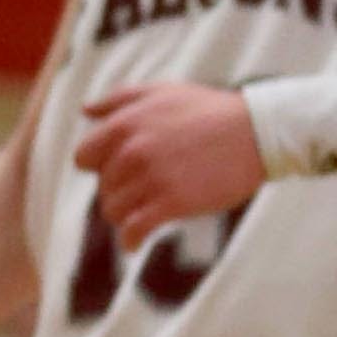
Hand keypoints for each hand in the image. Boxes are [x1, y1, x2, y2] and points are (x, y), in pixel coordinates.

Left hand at [77, 82, 263, 249]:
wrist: (252, 133)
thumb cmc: (206, 110)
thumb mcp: (158, 92)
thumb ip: (118, 100)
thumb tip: (85, 111)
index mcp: (124, 124)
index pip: (84, 157)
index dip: (96, 167)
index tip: (113, 173)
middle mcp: (132, 151)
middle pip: (103, 186)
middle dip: (115, 192)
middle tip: (136, 195)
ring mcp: (152, 178)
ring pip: (113, 209)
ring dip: (121, 216)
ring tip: (136, 217)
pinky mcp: (174, 203)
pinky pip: (135, 229)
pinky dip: (129, 240)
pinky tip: (133, 244)